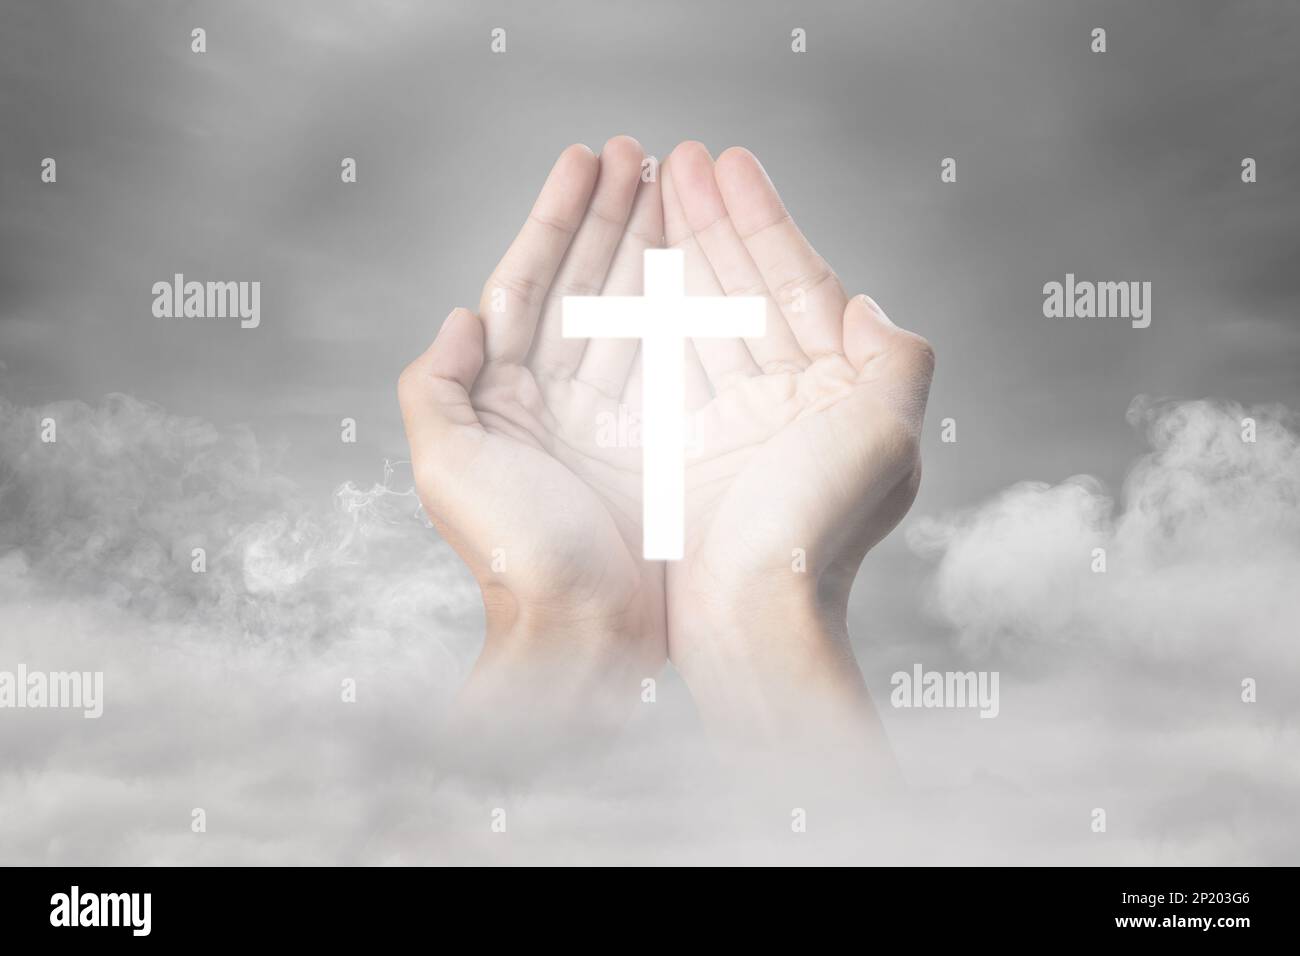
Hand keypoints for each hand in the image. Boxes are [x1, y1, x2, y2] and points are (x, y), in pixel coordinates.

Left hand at [398, 137, 665, 748]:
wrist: (585, 636)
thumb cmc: (515, 556)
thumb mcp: (445, 468)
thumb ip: (435, 386)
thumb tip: (462, 316)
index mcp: (500, 398)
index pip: (529, 284)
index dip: (556, 219)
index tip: (586, 161)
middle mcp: (553, 400)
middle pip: (585, 285)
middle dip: (610, 217)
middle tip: (642, 155)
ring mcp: (609, 420)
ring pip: (633, 311)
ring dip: (651, 246)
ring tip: (674, 186)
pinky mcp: (658, 443)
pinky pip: (673, 360)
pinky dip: (687, 308)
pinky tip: (703, 263)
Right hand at [660, 142, 934, 756]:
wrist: (748, 623)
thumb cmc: (815, 534)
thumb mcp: (887, 438)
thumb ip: (898, 360)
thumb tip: (875, 309)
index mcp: (837, 391)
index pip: (797, 283)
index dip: (764, 218)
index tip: (727, 162)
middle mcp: (785, 404)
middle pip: (744, 290)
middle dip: (711, 221)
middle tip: (672, 158)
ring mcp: (730, 426)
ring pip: (699, 319)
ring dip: (674, 255)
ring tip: (643, 192)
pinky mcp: (680, 452)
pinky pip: (663, 367)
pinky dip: (646, 317)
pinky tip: (626, 274)